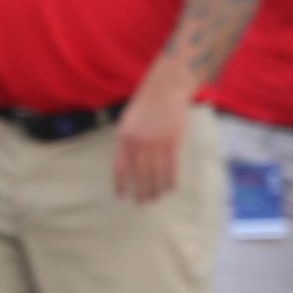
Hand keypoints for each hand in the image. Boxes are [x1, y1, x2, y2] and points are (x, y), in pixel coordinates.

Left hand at [113, 67, 193, 202]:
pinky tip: (170, 187)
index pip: (119, 167)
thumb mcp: (128, 121)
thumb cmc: (146, 105)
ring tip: (156, 198)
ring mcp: (156, 143)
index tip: (121, 196)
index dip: (120, 183)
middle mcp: (139, 143)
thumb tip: (127, 165)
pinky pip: (171, 167)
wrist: (166, 89)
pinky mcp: (172, 142)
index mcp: (124, 138)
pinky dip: (170, 179)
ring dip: (156, 188)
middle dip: (141, 191)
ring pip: (156, 173)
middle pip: (139, 174)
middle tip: (143, 202)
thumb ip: (126, 142)